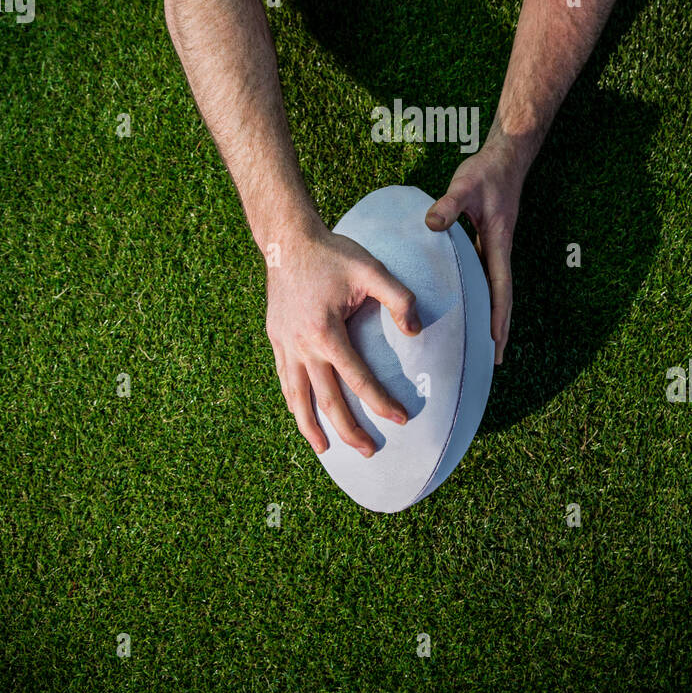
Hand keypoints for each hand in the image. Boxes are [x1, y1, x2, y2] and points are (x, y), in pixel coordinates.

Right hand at [266, 222, 421, 455]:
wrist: (288, 241)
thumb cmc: (333, 254)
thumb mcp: (371, 269)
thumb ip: (399, 298)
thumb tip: (416, 331)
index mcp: (326, 332)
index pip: (358, 379)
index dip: (381, 403)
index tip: (401, 419)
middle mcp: (301, 345)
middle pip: (326, 400)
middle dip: (349, 430)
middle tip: (370, 451)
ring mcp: (284, 345)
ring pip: (296, 398)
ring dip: (311, 427)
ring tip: (326, 450)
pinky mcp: (275, 340)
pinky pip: (284, 381)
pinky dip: (293, 403)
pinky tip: (302, 415)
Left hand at [424, 142, 524, 364]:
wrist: (505, 158)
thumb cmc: (486, 172)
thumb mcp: (465, 186)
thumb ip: (448, 204)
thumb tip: (431, 224)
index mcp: (498, 242)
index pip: (501, 287)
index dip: (499, 316)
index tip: (496, 342)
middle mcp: (499, 251)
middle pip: (502, 298)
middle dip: (499, 328)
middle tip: (493, 359)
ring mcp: (495, 248)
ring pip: (496, 290)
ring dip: (492, 316)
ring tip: (484, 344)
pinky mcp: (488, 242)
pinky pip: (486, 277)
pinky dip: (483, 296)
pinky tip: (470, 306)